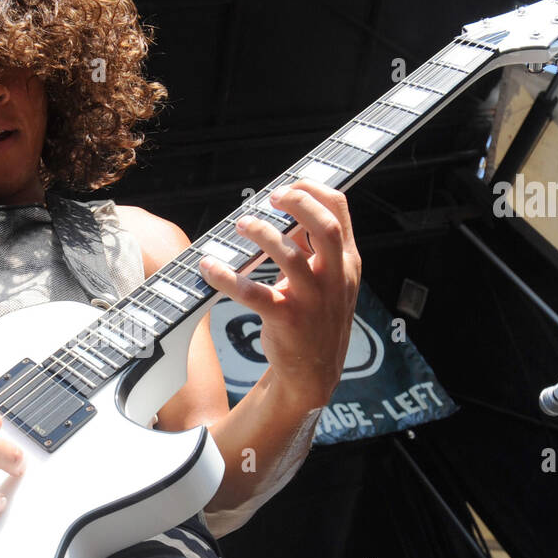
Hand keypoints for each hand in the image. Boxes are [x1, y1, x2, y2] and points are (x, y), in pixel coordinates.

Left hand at [199, 181, 360, 407]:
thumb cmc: (316, 317)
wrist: (314, 372)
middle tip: (271, 196)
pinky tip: (209, 268)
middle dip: (297, 204)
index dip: (313, 190)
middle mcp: (335, 279)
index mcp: (347, 262)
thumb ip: (312, 247)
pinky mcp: (287, 321)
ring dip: (262, 235)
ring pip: (289, 258)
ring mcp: (312, 301)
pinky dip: (228, 279)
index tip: (289, 184)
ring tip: (240, 225)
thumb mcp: (327, 280)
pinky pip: (254, 295)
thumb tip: (289, 209)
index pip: (339, 212)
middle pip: (324, 228)